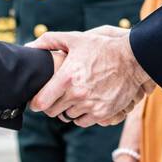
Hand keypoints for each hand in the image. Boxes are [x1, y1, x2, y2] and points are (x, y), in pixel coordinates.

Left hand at [26, 26, 153, 126]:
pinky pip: (83, 122)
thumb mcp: (75, 39)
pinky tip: (84, 103)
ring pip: (67, 117)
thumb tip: (28, 46)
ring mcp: (90, 106)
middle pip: (52, 112)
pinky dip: (81, 115)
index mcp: (67, 78)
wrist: (133, 60)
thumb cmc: (102, 48)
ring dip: (67, 109)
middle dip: (51, 105)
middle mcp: (77, 94)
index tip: (37, 100)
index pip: (41, 102)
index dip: (36, 102)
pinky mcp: (102, 113)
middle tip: (55, 97)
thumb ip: (48, 41)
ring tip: (72, 97)